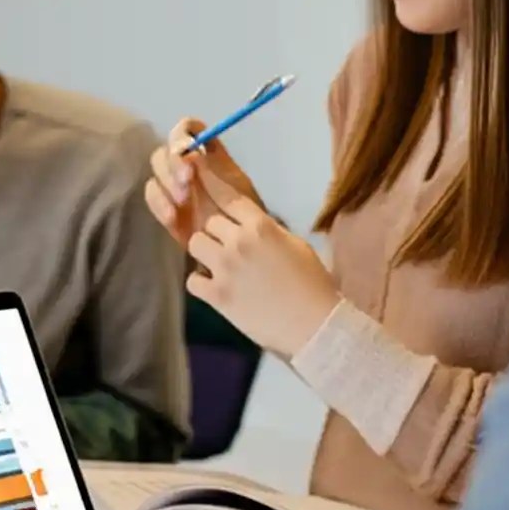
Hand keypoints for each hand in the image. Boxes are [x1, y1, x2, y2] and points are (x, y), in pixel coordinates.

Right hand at [145, 118, 262, 247]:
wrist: (242, 248)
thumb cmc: (247, 218)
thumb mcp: (239, 190)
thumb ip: (216, 171)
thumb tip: (193, 154)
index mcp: (208, 154)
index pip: (188, 129)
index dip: (182, 134)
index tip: (188, 149)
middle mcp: (186, 166)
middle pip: (165, 152)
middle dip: (173, 164)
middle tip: (187, 180)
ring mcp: (173, 187)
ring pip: (156, 173)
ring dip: (167, 183)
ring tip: (183, 201)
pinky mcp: (165, 208)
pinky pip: (152, 199)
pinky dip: (160, 205)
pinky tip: (173, 217)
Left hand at [148, 120, 338, 355]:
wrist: (315, 326)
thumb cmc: (313, 285)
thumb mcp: (295, 245)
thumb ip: (267, 231)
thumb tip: (249, 224)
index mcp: (261, 226)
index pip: (228, 197)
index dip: (215, 193)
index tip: (201, 182)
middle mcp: (239, 242)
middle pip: (209, 223)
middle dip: (217, 235)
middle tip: (229, 251)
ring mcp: (226, 268)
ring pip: (195, 245)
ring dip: (205, 255)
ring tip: (220, 268)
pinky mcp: (217, 295)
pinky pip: (192, 280)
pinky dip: (201, 285)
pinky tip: (216, 290)